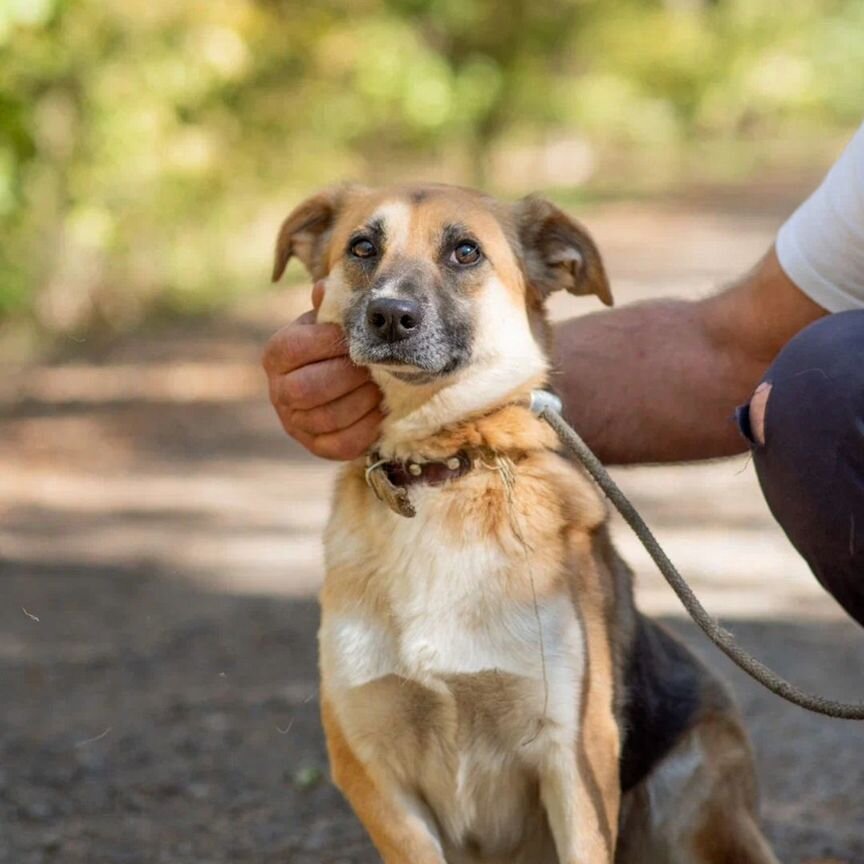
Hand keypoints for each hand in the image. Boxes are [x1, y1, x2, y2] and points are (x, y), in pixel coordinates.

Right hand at [262, 282, 383, 459]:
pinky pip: (342, 444)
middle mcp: (279, 391)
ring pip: (327, 417)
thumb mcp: (330, 321)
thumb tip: (325, 289)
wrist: (342, 381)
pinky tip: (381, 412)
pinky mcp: (317, 447)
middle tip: (375, 367)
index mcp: (277, 354)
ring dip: (362, 402)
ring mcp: (296, 423)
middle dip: (348, 376)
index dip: (332, 342)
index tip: (359, 338)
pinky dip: (366, 428)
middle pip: (308, 388)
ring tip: (382, 388)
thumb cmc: (336, 344)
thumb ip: (331, 306)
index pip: (297, 348)